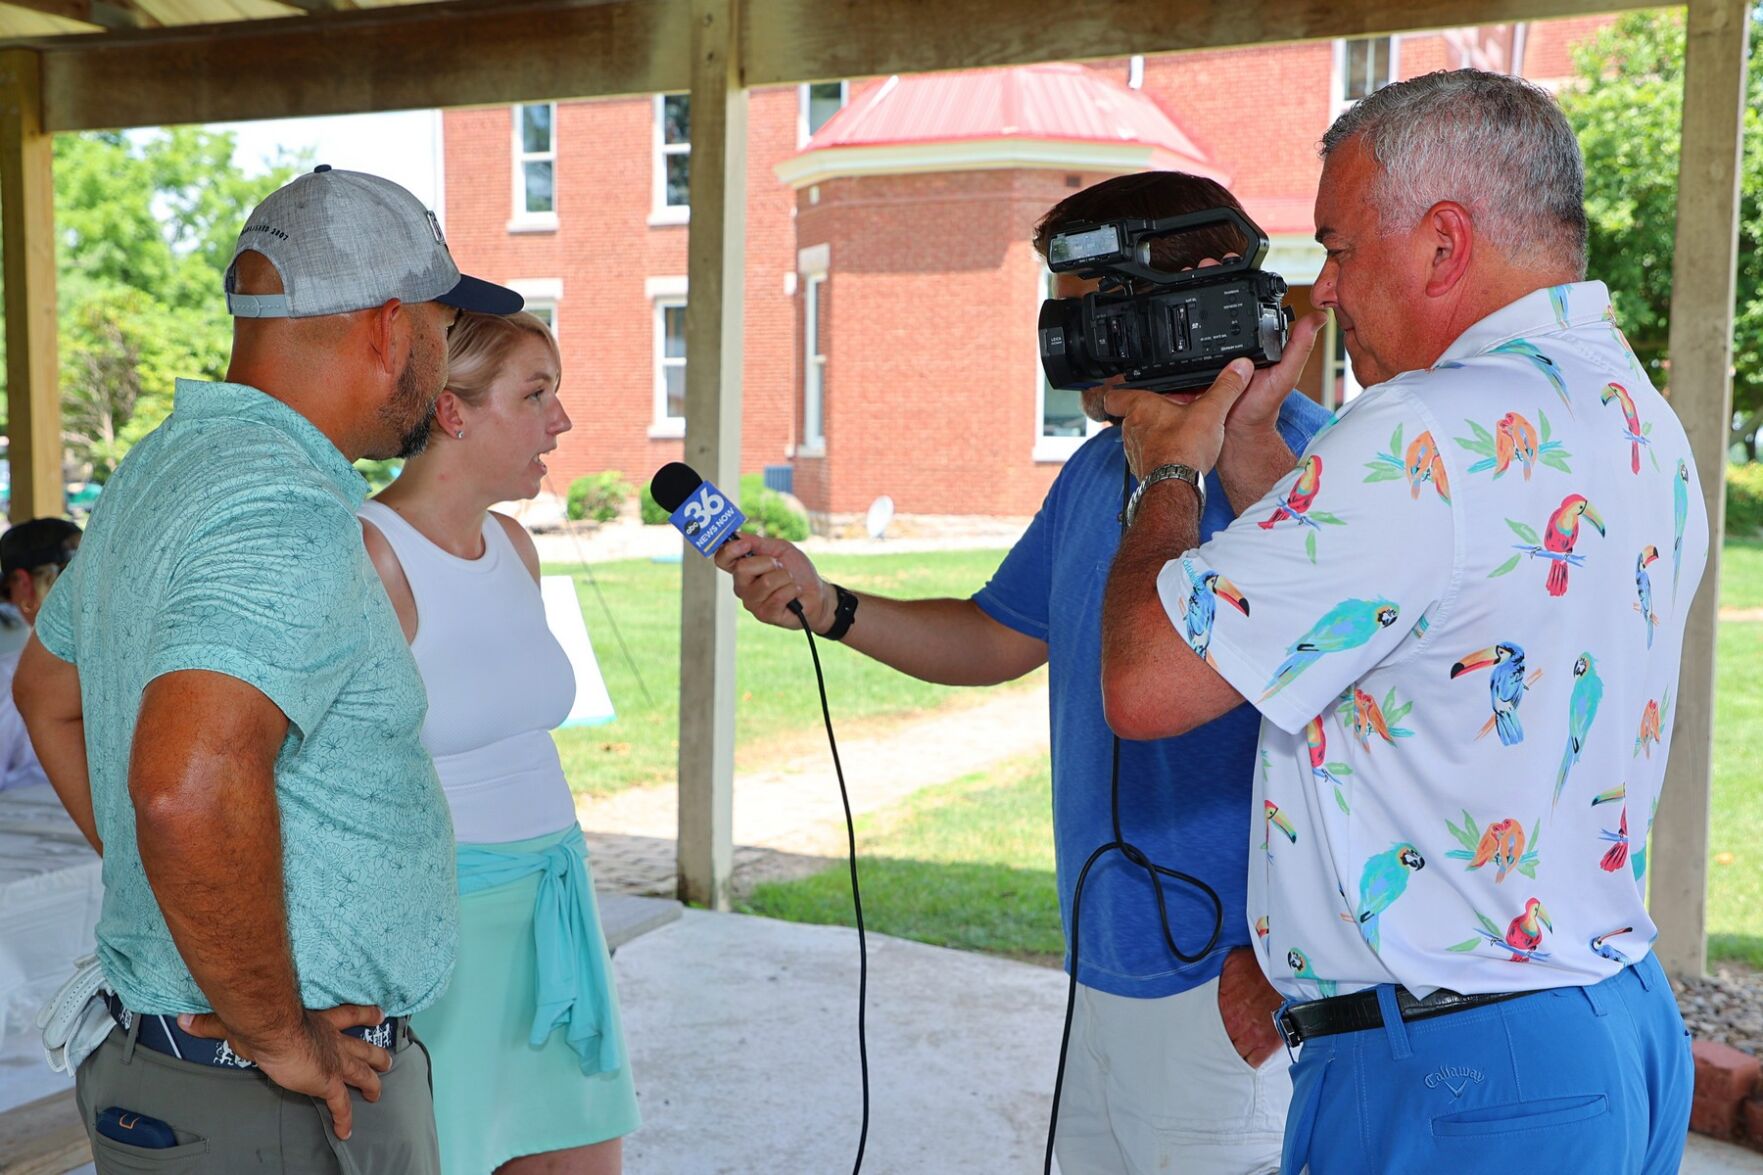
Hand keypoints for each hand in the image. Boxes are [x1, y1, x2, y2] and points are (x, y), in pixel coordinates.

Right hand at [179, 1005, 391, 1138]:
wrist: (272, 1029)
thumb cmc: (260, 1020)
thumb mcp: (242, 1020)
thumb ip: (214, 1023)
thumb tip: (185, 1022)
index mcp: (319, 1021)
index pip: (348, 1014)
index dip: (364, 1015)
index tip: (378, 1014)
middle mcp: (332, 1040)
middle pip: (363, 1046)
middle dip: (375, 1054)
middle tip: (388, 1059)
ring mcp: (333, 1061)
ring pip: (362, 1072)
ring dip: (372, 1082)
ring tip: (379, 1090)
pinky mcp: (328, 1082)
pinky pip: (341, 1104)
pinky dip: (345, 1118)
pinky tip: (347, 1131)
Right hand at [713, 533, 831, 631]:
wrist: (816, 593)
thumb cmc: (797, 570)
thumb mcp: (780, 548)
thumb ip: (758, 542)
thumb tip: (737, 535)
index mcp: (742, 568)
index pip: (722, 559)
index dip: (729, 550)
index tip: (745, 545)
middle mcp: (742, 586)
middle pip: (742, 569)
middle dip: (769, 563)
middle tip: (780, 567)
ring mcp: (752, 602)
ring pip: (766, 582)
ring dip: (785, 577)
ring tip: (789, 581)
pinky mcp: (765, 614)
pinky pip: (779, 595)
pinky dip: (792, 589)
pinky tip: (794, 593)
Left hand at [1105, 357, 1255, 478]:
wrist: (1176, 487)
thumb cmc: (1183, 450)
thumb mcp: (1211, 411)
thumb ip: (1226, 387)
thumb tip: (1239, 368)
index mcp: (1141, 407)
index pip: (1114, 396)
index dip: (1119, 391)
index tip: (1130, 390)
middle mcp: (1131, 429)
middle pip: (1132, 415)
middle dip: (1150, 412)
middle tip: (1171, 409)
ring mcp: (1134, 451)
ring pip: (1140, 436)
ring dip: (1155, 434)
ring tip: (1178, 432)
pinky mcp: (1142, 469)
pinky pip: (1147, 456)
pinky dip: (1160, 453)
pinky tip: (1178, 453)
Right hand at [1173, 256, 1325, 443]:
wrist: (1236, 434)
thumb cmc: (1262, 407)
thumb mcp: (1285, 374)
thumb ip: (1299, 347)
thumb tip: (1319, 318)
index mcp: (1250, 340)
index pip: (1241, 304)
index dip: (1233, 281)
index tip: (1226, 264)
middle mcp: (1226, 345)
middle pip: (1212, 308)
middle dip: (1201, 284)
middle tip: (1196, 268)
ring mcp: (1204, 357)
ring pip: (1192, 325)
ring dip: (1183, 302)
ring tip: (1178, 282)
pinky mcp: (1186, 370)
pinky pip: (1177, 351)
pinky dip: (1169, 336)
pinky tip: (1163, 318)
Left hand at [1216, 947, 1284, 1067]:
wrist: (1284, 975)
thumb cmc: (1260, 966)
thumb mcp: (1231, 964)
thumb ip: (1220, 976)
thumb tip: (1211, 973)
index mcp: (1222, 1008)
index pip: (1209, 1027)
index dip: (1210, 1030)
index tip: (1210, 1030)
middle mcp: (1233, 1025)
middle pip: (1222, 1042)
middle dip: (1221, 1042)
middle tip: (1221, 1042)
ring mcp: (1251, 1037)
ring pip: (1236, 1054)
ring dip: (1235, 1052)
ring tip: (1235, 1051)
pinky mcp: (1267, 1044)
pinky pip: (1254, 1061)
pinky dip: (1251, 1061)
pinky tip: (1249, 1058)